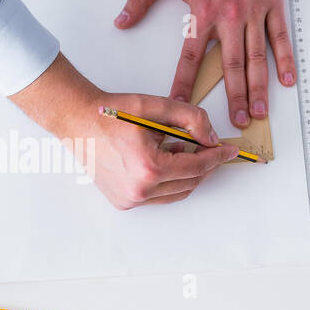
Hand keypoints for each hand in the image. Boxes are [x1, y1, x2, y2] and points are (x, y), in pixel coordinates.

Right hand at [11, 55, 237, 209]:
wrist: (77, 122)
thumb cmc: (111, 113)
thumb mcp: (156, 107)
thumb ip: (191, 119)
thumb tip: (212, 138)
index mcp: (149, 168)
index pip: (198, 166)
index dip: (218, 156)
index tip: (231, 150)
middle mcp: (140, 190)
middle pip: (191, 182)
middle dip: (205, 165)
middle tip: (211, 147)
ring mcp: (131, 199)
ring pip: (177, 192)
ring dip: (187, 174)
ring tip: (181, 149)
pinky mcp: (124, 202)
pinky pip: (159, 196)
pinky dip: (169, 181)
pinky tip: (164, 160)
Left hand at [114, 0, 296, 127]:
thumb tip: (120, 21)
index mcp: (202, 15)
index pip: (190, 59)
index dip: (185, 85)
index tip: (183, 107)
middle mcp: (229, 19)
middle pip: (229, 67)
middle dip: (231, 98)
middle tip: (234, 123)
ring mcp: (253, 13)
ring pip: (256, 58)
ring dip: (257, 88)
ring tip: (257, 112)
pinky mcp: (272, 4)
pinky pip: (280, 37)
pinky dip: (284, 60)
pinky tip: (286, 81)